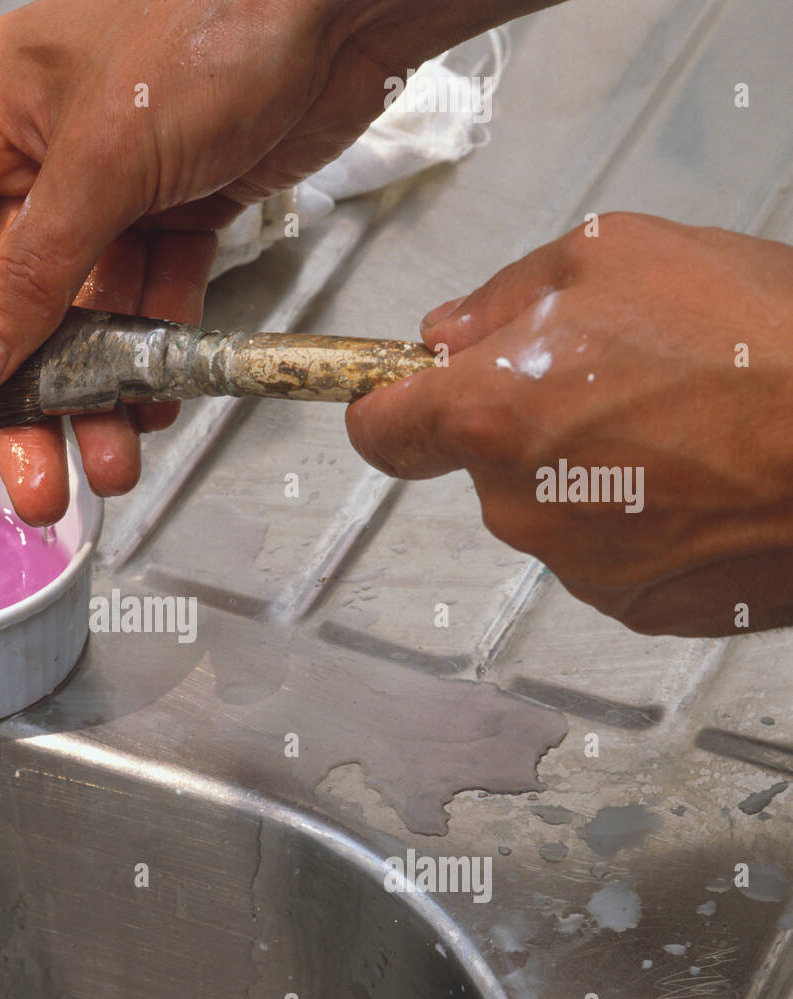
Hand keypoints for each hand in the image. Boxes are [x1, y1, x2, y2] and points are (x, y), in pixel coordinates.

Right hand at [0, 0, 550, 523]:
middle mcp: (44, 157)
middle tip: (36, 483)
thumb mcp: (97, 162)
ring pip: (89, 314)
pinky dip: (152, 355)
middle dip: (29, 397)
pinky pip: (153, 299)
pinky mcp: (182, 209)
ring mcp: (117, 188)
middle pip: (15, 301)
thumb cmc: (204, 29)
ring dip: (96, 393)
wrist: (341, 4)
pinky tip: (150, 409)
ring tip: (107, 467)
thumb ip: (28, 275)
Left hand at [347, 212, 792, 635]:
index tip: (405, 396)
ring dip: (585, 470)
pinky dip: (635, 521)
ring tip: (682, 427)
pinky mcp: (631, 606)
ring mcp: (573, 564)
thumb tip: (444, 335)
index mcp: (490, 412)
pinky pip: (603, 553)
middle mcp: (515, 502)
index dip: (388, 407)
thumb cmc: (764, 341)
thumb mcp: (619, 256)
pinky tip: (701, 482)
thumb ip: (502, 296)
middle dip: (523, 422)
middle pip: (480, 462)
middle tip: (617, 379)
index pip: (380, 431)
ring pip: (546, 507)